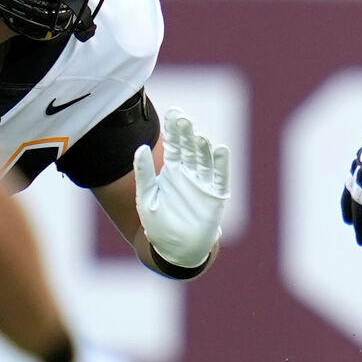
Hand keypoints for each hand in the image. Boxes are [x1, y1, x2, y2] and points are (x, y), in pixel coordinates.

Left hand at [134, 109, 229, 268]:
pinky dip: (221, 164)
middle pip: (190, 149)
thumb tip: (140, 147)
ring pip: (205, 160)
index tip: (173, 112)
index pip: (175, 145)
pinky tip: (221, 149)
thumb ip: (144, 174)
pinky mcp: (215, 197)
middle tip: (183, 119)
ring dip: (202, 147)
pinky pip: (220, 178)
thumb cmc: (158, 225)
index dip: (175, 129)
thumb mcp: (145, 198)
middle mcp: (189, 174)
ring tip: (198, 135)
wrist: (176, 249)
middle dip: (187, 134)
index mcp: (172, 171)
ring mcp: (203, 185)